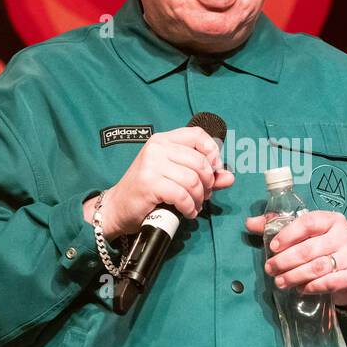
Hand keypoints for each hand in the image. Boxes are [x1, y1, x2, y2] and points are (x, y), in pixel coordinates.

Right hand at [93, 127, 234, 237]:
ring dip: (199, 198)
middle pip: (199, 161)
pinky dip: (190, 207)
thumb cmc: (146, 191)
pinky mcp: (150, 184)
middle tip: (204, 195)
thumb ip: (203, 176)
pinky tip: (187, 212)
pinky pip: (182, 195)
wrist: (117, 207)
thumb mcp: (174, 177)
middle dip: (208, 182)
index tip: (214, 169)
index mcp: (163, 140)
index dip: (212, 151)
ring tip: (195, 205)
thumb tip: (229, 177)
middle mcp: (157, 148)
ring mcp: (152, 165)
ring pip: (193, 180)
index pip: (197, 134)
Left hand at [243, 210, 346, 305]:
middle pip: (309, 249)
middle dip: (285, 261)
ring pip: (317, 267)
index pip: (307, 223)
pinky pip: (329, 282)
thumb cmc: (321, 249)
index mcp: (331, 219)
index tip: (272, 247)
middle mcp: (344, 234)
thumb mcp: (303, 235)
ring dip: (294, 276)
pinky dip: (312, 286)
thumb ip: (276, 226)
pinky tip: (300, 289)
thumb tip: (249, 223)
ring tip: (280, 282)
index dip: (288, 234)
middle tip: (270, 269)